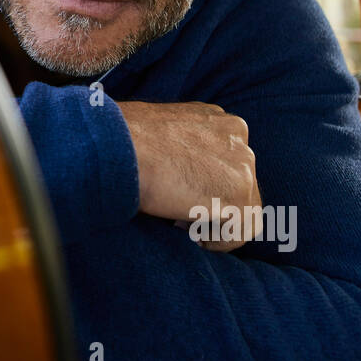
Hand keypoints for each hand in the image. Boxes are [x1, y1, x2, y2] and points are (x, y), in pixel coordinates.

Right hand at [117, 101, 261, 251]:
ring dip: (215, 222)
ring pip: (244, 210)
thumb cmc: (123, 142)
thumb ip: (184, 149)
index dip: (205, 189)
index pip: (229, 164)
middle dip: (213, 205)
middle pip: (240, 185)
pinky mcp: (239, 192)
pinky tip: (189, 234)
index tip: (179, 200)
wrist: (116, 147)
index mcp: (218, 119)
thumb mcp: (163, 133)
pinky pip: (240, 231)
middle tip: (178, 215)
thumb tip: (182, 175)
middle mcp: (238, 135)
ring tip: (182, 224)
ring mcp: (243, 163)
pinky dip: (216, 241)